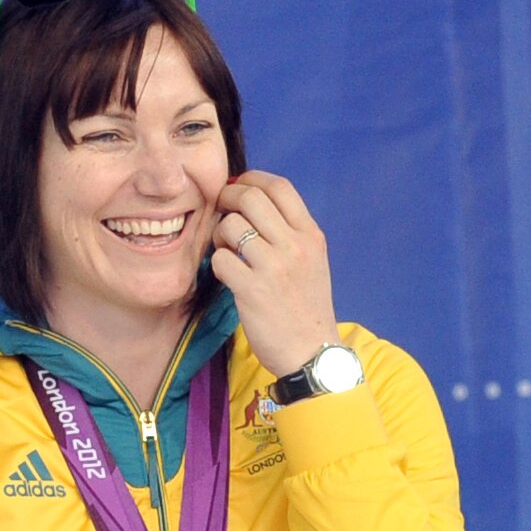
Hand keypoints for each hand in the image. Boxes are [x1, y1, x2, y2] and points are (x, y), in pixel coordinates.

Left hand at [210, 170, 342, 378]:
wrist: (312, 352)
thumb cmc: (307, 306)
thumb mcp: (312, 262)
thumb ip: (290, 233)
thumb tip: (251, 203)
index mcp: (311, 235)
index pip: (280, 186)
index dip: (252, 179)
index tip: (238, 189)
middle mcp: (296, 246)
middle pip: (251, 197)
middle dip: (228, 199)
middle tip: (222, 213)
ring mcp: (275, 267)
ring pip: (231, 225)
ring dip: (220, 234)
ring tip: (226, 250)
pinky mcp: (253, 289)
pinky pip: (221, 258)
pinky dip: (218, 264)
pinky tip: (228, 275)